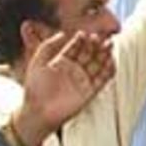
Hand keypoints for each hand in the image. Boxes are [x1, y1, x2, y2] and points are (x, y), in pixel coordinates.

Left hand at [12, 31, 114, 145]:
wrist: (38, 112)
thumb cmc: (34, 89)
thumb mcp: (37, 63)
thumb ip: (47, 46)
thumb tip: (62, 33)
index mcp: (62, 62)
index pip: (75, 47)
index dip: (80, 40)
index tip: (84, 34)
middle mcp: (74, 70)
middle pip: (88, 54)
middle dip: (94, 45)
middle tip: (98, 38)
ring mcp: (83, 80)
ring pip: (98, 64)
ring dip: (104, 54)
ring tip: (108, 45)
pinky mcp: (90, 92)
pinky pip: (103, 79)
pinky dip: (109, 70)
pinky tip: (111, 61)